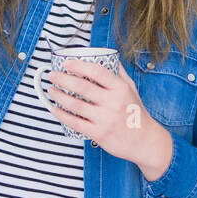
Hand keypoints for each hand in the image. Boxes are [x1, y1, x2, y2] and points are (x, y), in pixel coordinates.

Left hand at [46, 59, 173, 180]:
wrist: (144, 141)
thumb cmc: (136, 113)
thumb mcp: (131, 89)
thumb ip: (118, 73)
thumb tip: (106, 56)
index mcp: (121, 89)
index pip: (98, 71)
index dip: (79, 65)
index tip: (66, 63)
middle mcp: (113, 103)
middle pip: (82, 86)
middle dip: (62, 78)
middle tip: (52, 75)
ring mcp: (105, 119)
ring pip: (75, 104)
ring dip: (59, 96)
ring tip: (51, 89)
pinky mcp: (99, 134)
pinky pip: (75, 123)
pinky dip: (61, 115)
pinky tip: (54, 109)